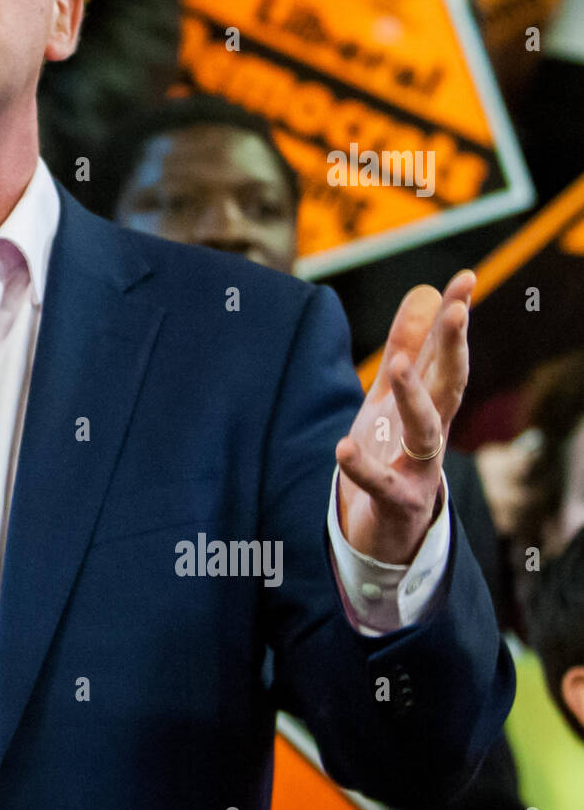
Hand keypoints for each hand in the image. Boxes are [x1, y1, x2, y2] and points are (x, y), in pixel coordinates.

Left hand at [335, 270, 474, 563]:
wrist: (387, 532)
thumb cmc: (392, 455)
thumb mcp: (392, 397)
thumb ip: (407, 347)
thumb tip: (424, 293)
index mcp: (430, 405)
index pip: (446, 355)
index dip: (456, 316)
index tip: (467, 277)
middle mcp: (432, 434)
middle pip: (450, 387)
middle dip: (453, 348)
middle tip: (457, 310)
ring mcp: (420, 471)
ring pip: (426, 432)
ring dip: (414, 398)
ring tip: (395, 367)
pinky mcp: (398, 503)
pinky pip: (382, 485)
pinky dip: (364, 468)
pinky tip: (343, 448)